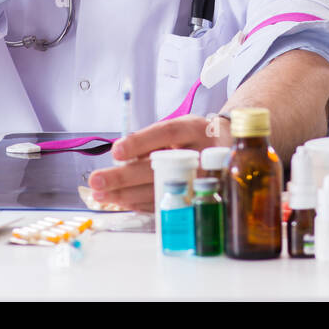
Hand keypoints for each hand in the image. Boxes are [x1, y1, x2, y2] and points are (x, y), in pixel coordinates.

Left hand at [87, 114, 231, 212]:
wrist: (231, 149)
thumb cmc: (196, 136)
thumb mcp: (182, 125)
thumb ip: (156, 139)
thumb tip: (121, 158)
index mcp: (196, 129)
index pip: (167, 133)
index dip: (141, 142)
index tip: (116, 151)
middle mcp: (201, 155)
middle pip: (159, 167)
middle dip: (124, 177)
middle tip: (97, 181)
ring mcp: (200, 180)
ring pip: (159, 189)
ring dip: (126, 194)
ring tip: (100, 194)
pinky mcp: (196, 198)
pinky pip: (165, 203)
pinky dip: (139, 203)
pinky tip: (120, 200)